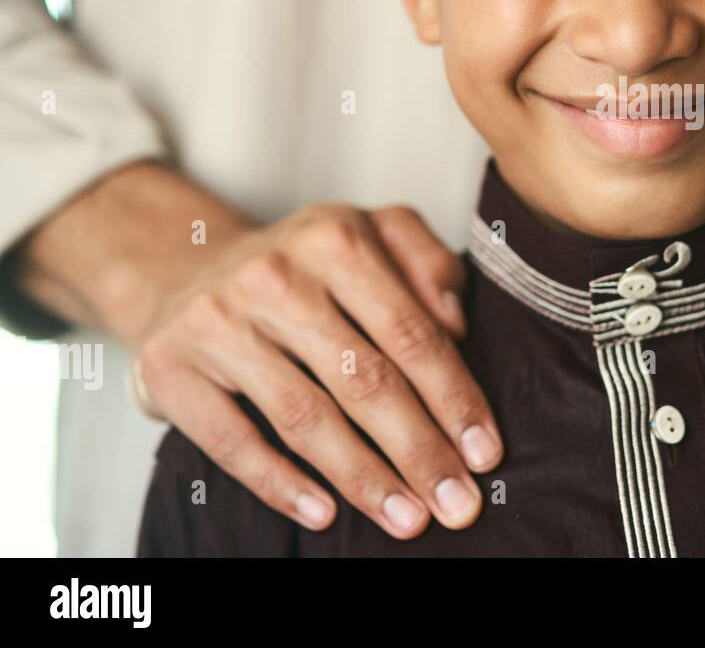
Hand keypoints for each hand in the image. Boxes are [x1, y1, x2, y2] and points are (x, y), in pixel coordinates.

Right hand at [134, 202, 501, 536]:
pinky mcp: (170, 367)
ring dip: (363, 478)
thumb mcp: (371, 232)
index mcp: (335, 239)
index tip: (486, 453)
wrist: (184, 265)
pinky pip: (232, 441)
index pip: (411, 333)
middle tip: (458, 505)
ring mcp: (217, 323)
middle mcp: (275, 277)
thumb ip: (426, 262)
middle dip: (420, 451)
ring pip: (305, 416)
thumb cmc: (303, 264)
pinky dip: (280, 484)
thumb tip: (457, 324)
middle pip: (365, 380)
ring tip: (407, 519)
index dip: (454, 398)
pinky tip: (324, 514)